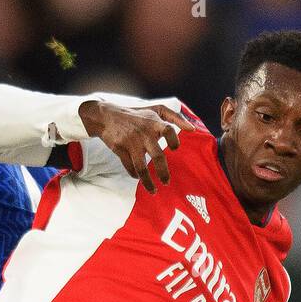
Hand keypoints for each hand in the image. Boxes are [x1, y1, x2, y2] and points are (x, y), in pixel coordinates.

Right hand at [78, 99, 198, 193]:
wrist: (107, 116)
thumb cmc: (137, 114)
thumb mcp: (156, 110)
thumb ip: (176, 117)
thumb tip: (193, 130)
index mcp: (154, 122)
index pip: (169, 131)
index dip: (173, 141)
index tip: (174, 149)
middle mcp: (144, 133)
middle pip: (157, 156)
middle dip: (163, 172)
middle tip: (167, 182)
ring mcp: (131, 142)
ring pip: (141, 167)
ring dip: (148, 182)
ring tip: (153, 190)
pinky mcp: (120, 149)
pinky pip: (129, 167)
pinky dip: (134, 174)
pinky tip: (138, 178)